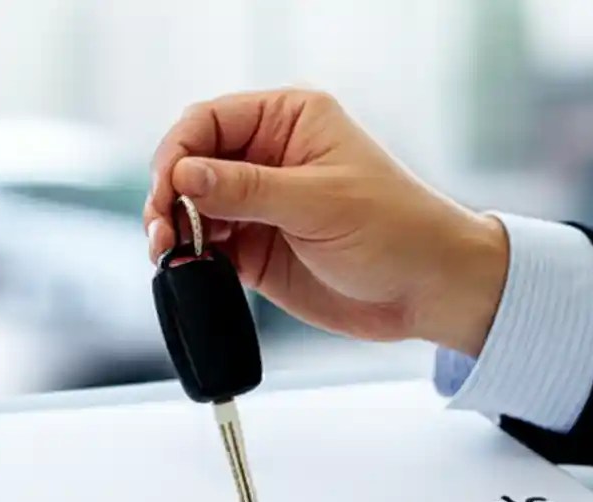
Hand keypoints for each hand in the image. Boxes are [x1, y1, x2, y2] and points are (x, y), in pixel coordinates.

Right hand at [145, 88, 509, 356]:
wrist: (429, 290)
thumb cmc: (397, 229)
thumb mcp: (320, 202)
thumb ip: (247, 189)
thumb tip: (184, 176)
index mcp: (289, 120)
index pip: (209, 121)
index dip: (179, 152)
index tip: (168, 188)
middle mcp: (269, 157)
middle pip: (192, 164)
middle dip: (168, 193)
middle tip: (163, 228)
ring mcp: (261, 205)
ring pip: (192, 208)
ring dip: (173, 228)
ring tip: (167, 251)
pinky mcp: (257, 250)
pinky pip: (207, 247)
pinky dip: (189, 257)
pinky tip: (185, 267)